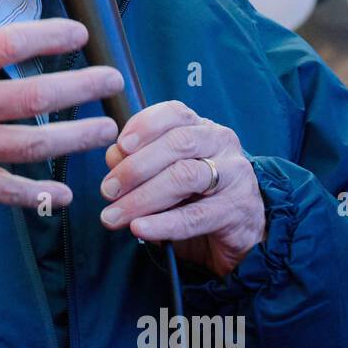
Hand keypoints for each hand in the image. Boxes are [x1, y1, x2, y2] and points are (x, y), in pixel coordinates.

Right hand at [0, 0, 124, 207]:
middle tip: (113, 80)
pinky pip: (4, 191)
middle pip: (35, 97)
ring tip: (107, 130)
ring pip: (31, 145)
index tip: (81, 32)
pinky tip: (67, 194)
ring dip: (75, 139)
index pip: (10, 44)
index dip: (52, 35)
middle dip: (81, 88)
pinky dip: (37, 195)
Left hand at [98, 100, 265, 276]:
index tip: (120, 144)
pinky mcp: (238, 210)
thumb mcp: (163, 177)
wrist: (239, 234)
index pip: (174, 113)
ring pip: (185, 177)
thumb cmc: (195, 199)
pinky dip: (164, 223)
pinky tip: (140, 228)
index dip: (145, 126)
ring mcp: (234, 175)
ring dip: (143, 197)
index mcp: (202, 128)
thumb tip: (112, 155)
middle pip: (177, 144)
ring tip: (114, 216)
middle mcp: (221, 144)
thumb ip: (137, 163)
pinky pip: (196, 216)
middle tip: (107, 190)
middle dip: (136, 167)